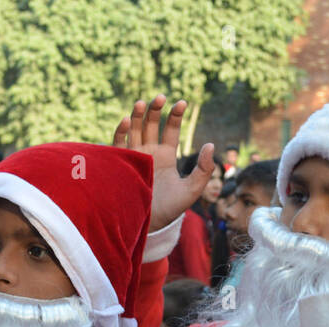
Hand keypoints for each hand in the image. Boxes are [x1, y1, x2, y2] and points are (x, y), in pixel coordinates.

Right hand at [112, 95, 213, 233]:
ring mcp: (134, 158)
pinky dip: (120, 132)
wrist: (149, 226)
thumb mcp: (192, 190)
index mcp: (166, 156)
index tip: (181, 103)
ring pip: (133, 130)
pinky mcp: (120, 165)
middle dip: (155, 110)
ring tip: (141, 102)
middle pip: (150, 124)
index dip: (175, 115)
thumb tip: (211, 144)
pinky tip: (125, 120)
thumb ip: (204, 169)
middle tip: (161, 97)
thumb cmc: (171, 210)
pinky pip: (118, 145)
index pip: (170, 129)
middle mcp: (149, 153)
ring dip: (136, 115)